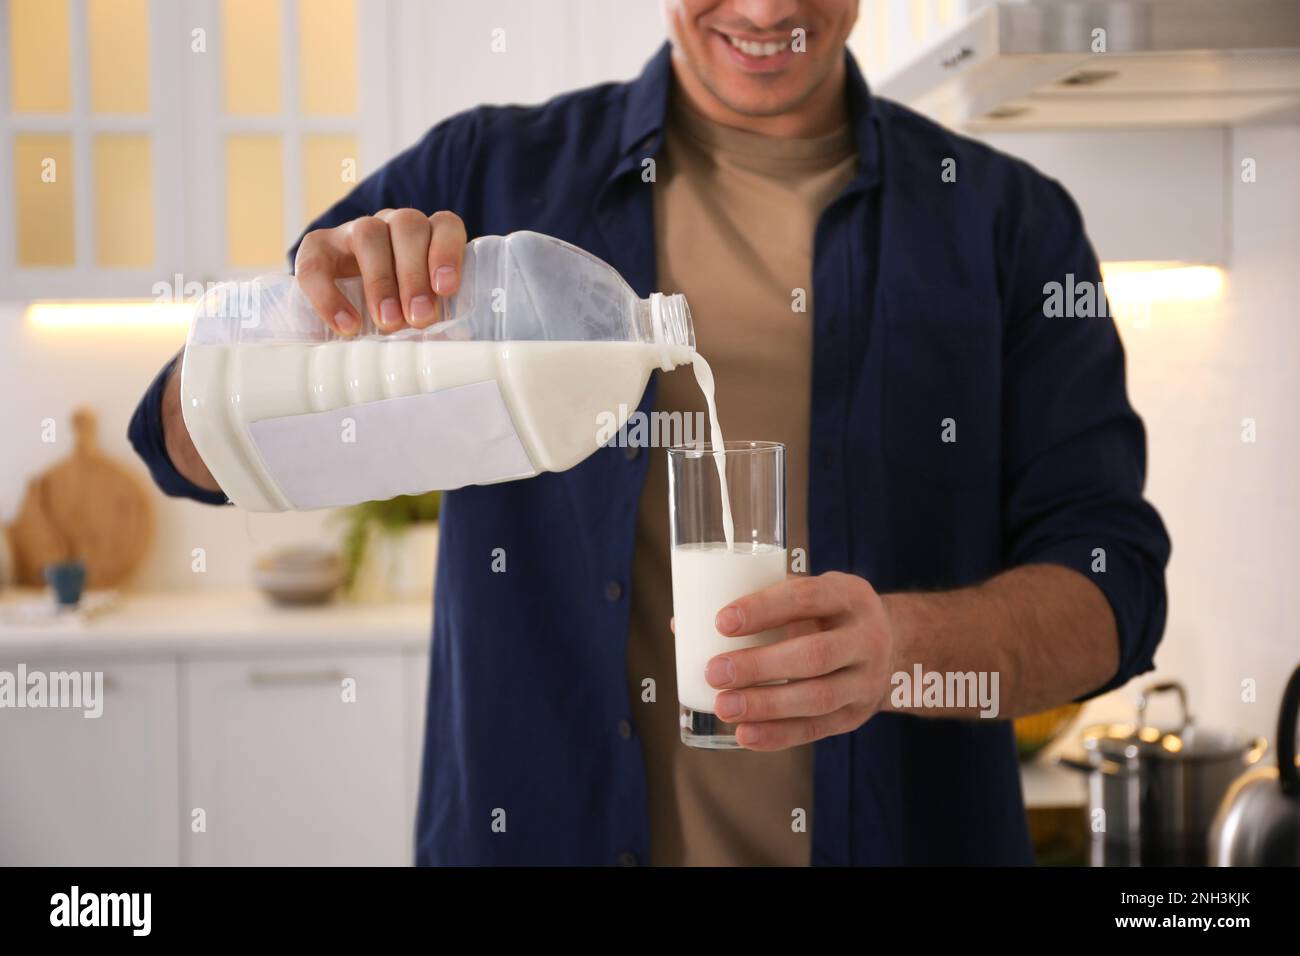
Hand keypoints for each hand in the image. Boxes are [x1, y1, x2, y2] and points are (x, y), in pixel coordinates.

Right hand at [294, 208, 467, 334]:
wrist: (338, 310)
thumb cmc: (396, 313)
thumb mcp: (419, 314)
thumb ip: (438, 322)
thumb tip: (454, 344)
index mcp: (426, 236)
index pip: (444, 225)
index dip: (448, 252)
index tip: (446, 289)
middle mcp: (392, 225)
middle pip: (407, 227)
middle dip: (415, 274)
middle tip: (419, 317)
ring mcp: (352, 231)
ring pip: (368, 234)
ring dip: (381, 280)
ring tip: (388, 322)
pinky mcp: (317, 248)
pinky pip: (318, 263)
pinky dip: (331, 296)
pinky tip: (347, 326)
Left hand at [705, 572, 896, 750]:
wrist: (891, 645)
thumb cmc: (827, 614)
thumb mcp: (809, 594)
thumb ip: (757, 603)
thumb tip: (682, 624)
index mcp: (849, 595)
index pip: (807, 598)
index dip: (763, 609)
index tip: (721, 622)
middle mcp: (866, 637)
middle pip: (813, 655)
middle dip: (759, 666)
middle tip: (714, 672)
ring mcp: (866, 680)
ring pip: (817, 697)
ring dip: (766, 705)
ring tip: (723, 706)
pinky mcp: (857, 714)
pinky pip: (817, 729)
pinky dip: (778, 735)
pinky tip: (744, 735)